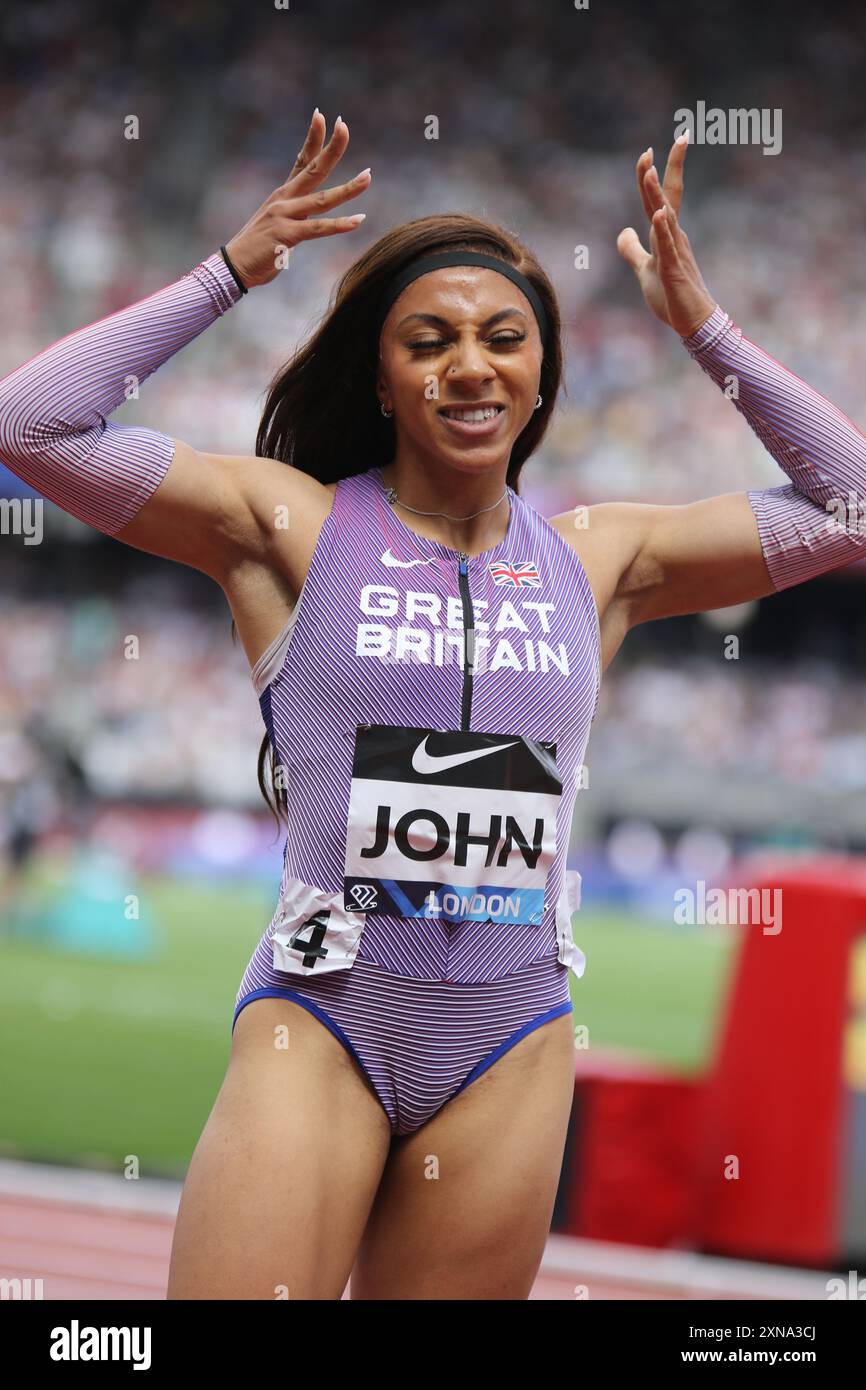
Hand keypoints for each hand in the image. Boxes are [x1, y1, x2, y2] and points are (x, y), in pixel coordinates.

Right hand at [224, 111, 370, 288]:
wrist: (234, 266)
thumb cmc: (257, 250)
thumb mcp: (276, 225)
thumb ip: (294, 216)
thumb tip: (309, 216)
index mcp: (283, 195)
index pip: (301, 160)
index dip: (313, 138)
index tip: (322, 116)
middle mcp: (284, 199)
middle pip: (313, 168)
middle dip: (331, 147)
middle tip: (344, 125)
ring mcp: (285, 215)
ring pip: (322, 198)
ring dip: (348, 188)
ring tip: (368, 177)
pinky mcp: (287, 234)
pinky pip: (319, 229)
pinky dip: (340, 225)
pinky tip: (358, 219)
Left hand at [616, 135, 715, 338]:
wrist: (693, 322)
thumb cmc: (672, 296)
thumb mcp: (645, 269)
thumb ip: (633, 250)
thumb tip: (623, 232)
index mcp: (666, 234)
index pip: (658, 199)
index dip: (651, 176)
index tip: (648, 151)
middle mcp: (674, 236)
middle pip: (667, 197)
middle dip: (664, 170)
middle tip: (667, 142)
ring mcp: (675, 251)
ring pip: (665, 216)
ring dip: (657, 194)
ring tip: (650, 169)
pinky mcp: (673, 269)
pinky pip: (667, 246)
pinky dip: (663, 229)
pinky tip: (658, 214)